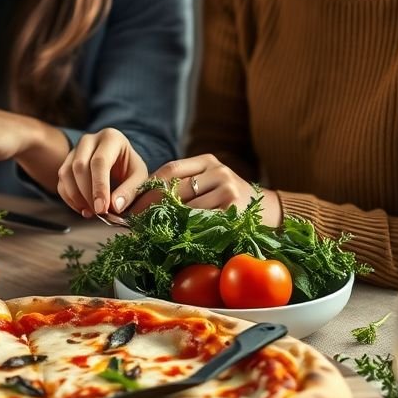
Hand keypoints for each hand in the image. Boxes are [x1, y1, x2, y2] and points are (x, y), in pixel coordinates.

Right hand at [57, 129, 148, 217]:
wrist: (120, 163)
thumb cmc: (130, 168)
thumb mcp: (139, 177)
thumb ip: (130, 191)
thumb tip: (115, 206)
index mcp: (111, 138)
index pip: (100, 162)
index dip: (99, 187)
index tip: (102, 209)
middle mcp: (89, 140)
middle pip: (80, 166)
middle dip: (87, 193)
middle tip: (98, 212)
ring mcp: (75, 150)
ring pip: (66, 174)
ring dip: (76, 197)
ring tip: (91, 212)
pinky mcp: (66, 163)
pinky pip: (61, 182)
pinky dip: (69, 199)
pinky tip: (83, 208)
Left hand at [134, 155, 282, 223]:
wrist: (268, 211)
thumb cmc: (229, 199)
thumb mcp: (210, 182)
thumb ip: (184, 184)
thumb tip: (141, 201)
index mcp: (208, 161)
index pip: (168, 170)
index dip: (146, 188)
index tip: (129, 204)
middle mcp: (218, 171)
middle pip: (173, 188)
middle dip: (149, 207)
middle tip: (132, 221)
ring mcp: (227, 190)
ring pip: (184, 207)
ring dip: (163, 221)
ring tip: (146, 231)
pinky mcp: (232, 210)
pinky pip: (199, 221)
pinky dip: (182, 230)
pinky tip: (171, 236)